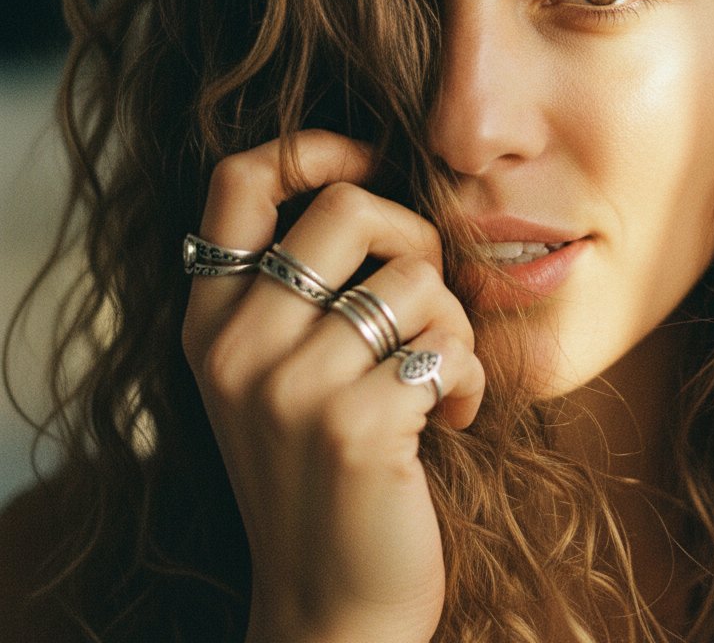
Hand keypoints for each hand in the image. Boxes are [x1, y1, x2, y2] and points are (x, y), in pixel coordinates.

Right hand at [181, 130, 485, 642]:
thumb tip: (376, 182)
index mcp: (212, 320)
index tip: (372, 160)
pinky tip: (455, 418)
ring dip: (452, 323)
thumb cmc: (323, 471)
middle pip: (350, 206)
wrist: (328, 603)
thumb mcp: (278, 374)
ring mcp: (290, 387)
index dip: (313, 147)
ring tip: (439, 376)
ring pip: (414, 276)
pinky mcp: (354, 427)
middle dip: (416, 237)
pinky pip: (448, 343)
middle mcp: (237, 345)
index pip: (238, 179)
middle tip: (427, 298)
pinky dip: (471, 377)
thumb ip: (300, 288)